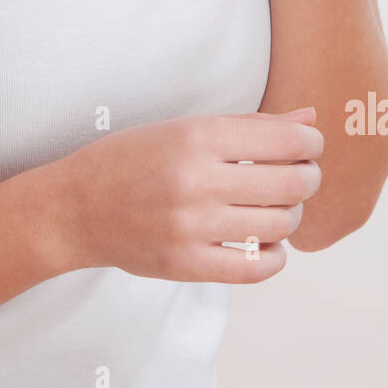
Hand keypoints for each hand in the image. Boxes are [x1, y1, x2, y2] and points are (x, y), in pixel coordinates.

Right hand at [53, 107, 322, 282]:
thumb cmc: (132, 159)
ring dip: (291, 214)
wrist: (76, 207)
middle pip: (292, 184)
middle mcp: (195, 181)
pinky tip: (264, 241)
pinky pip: (257, 268)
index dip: (311, 143)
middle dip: (309, 177)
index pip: (286, 140)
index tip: (308, 146)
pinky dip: (275, 256)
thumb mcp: (185, 127)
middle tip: (300, 175)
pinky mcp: (185, 265)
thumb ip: (250, 125)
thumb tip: (310, 119)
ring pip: (280, 225)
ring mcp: (190, 227)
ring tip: (275, 206)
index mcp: (196, 137)